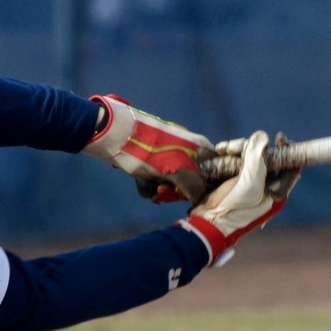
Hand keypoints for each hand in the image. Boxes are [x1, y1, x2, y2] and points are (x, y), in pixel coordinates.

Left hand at [84, 94, 211, 202]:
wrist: (117, 133)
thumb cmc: (149, 152)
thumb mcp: (177, 171)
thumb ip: (196, 185)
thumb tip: (201, 197)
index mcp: (200, 146)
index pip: (213, 173)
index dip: (202, 187)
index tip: (187, 194)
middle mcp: (189, 147)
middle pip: (193, 179)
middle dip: (178, 190)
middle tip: (164, 192)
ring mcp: (171, 150)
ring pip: (174, 179)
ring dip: (163, 189)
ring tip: (152, 191)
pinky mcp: (155, 155)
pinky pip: (159, 175)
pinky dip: (152, 183)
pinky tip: (144, 185)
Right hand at [180, 131, 299, 265]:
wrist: (206, 224)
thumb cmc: (233, 209)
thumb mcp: (249, 184)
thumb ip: (258, 159)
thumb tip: (263, 136)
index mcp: (276, 191)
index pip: (289, 166)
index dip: (286, 149)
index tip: (278, 137)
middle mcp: (263, 186)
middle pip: (265, 156)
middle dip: (252, 147)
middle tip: (237, 147)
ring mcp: (246, 182)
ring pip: (247, 156)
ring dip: (236, 148)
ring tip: (222, 150)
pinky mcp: (230, 179)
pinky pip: (232, 160)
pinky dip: (226, 154)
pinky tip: (218, 152)